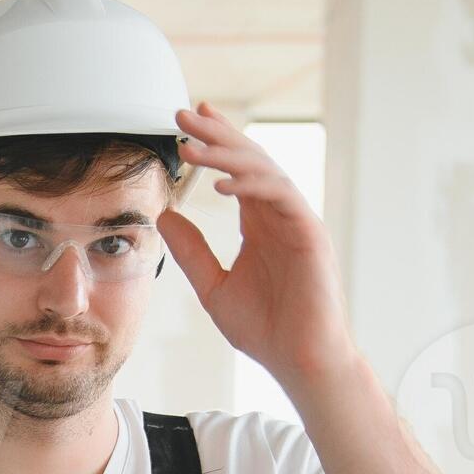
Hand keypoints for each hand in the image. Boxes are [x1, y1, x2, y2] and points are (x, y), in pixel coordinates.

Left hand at [159, 102, 358, 390]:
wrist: (300, 360)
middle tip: (184, 113)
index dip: (215, 144)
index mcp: (259, 223)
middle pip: (248, 160)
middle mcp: (279, 215)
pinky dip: (251, 185)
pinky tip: (222, 181)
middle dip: (216, 134)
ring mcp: (296, 221)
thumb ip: (191, 251)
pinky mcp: (309, 233)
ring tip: (192, 143)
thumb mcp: (213, 287)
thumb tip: (165, 215)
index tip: (188, 123)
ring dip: (226, 154)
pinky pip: (280, 197)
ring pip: (262, 172)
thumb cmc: (267, 329)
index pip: (236, 172)